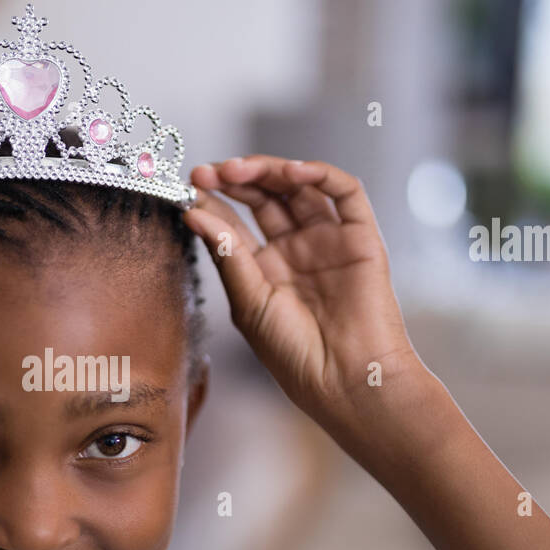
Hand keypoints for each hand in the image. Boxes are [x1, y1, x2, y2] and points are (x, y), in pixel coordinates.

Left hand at [183, 156, 430, 427]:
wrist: (345, 379)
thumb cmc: (295, 354)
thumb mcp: (249, 303)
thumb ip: (226, 254)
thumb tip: (194, 213)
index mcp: (264, 269)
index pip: (235, 222)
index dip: (212, 201)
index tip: (188, 186)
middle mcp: (296, 249)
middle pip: (264, 197)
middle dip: (234, 179)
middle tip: (208, 172)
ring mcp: (328, 240)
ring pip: (299, 187)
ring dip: (268, 170)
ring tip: (238, 170)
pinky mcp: (361, 236)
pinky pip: (344, 192)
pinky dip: (319, 174)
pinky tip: (291, 172)